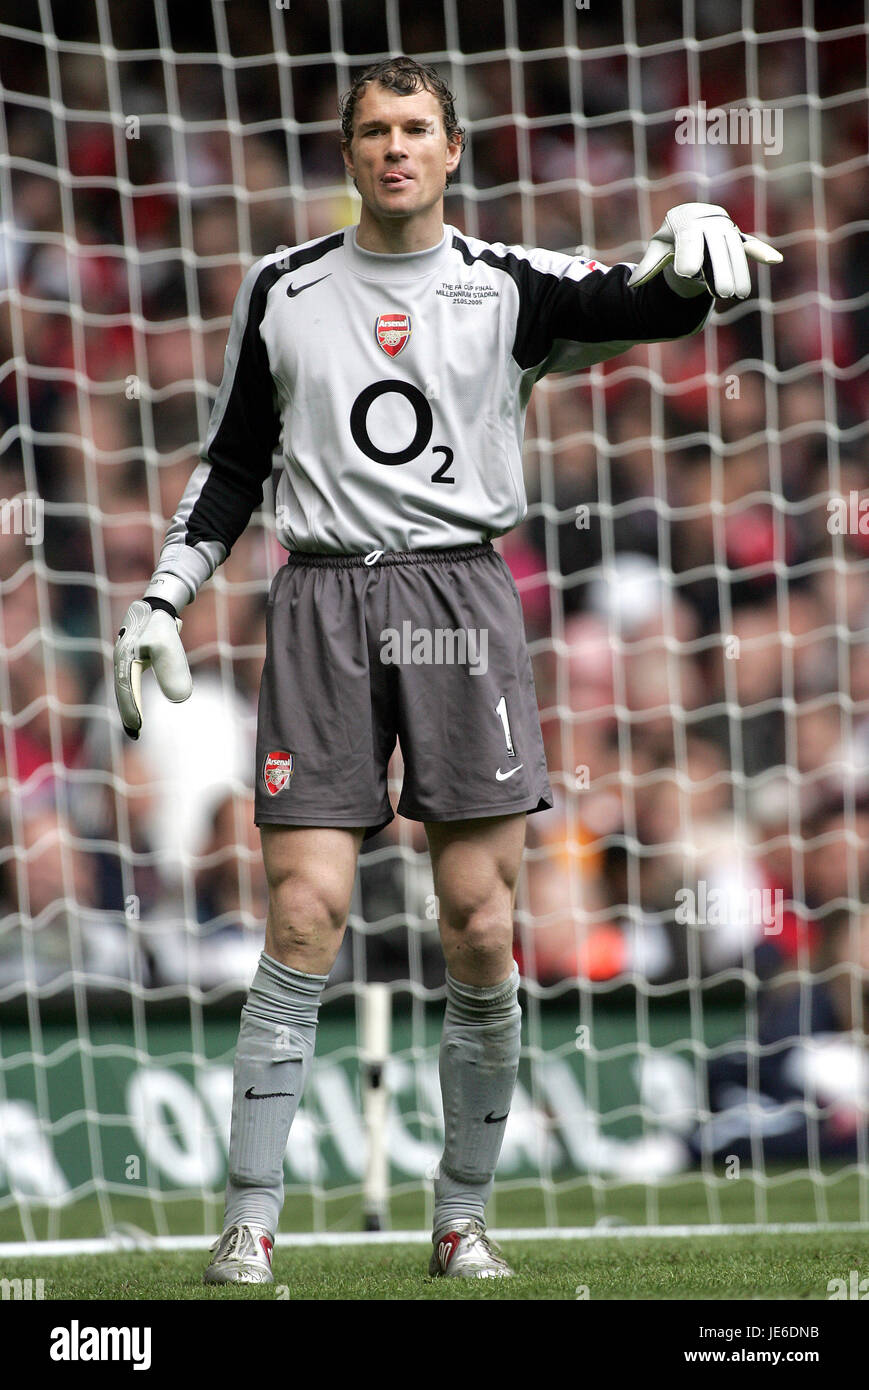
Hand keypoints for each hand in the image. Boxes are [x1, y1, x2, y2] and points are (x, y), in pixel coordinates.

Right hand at [113, 599, 192, 739]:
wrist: (159, 603)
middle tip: (135, 734)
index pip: (126, 690)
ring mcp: (126, 658)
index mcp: (125, 660)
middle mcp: (121, 660)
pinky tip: (138, 707)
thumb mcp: (168, 647)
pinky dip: (133, 695)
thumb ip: (171, 670)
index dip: (132, 710)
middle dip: (128, 713)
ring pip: (125, 687)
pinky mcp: (135, 657)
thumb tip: (180, 699)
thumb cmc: (162, 624)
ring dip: (129, 706)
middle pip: (122, 691)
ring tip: (135, 727)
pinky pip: (131, 681)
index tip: (138, 729)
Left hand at [627, 202, 782, 299]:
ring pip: (733, 249)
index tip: (688, 274)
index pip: (689, 238)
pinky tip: (774, 260)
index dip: (689, 254)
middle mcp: (709, 220)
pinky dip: (760, 251)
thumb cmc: (671, 238)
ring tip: (739, 295)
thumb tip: (632, 284)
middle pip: (715, 246)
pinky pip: (749, 243)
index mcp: (686, 219)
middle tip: (721, 294)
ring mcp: (725, 226)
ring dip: (738, 272)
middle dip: (720, 270)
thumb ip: (649, 265)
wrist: (689, 218)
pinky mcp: (736, 235)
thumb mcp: (658, 249)